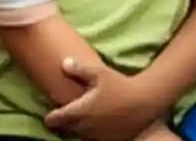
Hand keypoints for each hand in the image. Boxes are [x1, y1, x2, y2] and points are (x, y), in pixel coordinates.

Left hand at [44, 58, 165, 140]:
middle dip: (65, 122)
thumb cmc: (120, 85)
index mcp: (79, 111)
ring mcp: (97, 135)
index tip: (51, 114)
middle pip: (67, 129)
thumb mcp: (99, 73)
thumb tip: (63, 63)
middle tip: (67, 114)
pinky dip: (93, 133)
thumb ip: (79, 69)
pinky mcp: (109, 140)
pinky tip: (99, 123)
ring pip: (80, 135)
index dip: (51, 117)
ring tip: (84, 118)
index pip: (55, 119)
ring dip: (79, 128)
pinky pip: (95, 139)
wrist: (145, 102)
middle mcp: (85, 127)